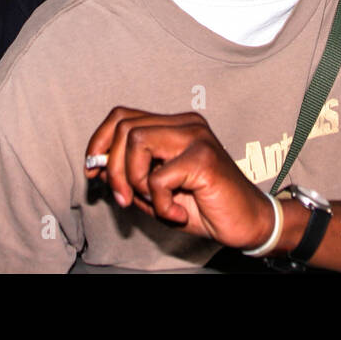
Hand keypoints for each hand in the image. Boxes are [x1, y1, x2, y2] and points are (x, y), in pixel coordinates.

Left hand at [85, 106, 275, 250]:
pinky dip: (160, 203)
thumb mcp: (156, 192)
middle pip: (124, 127)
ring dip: (135, 181)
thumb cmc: (203, 207)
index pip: (123, 116)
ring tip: (156, 203)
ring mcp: (196, 137)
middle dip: (114, 168)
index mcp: (174, 126)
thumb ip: (130, 175)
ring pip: (136, 141)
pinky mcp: (203, 158)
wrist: (247, 224)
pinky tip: (177, 213)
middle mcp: (186, 124)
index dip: (100, 141)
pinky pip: (158, 177)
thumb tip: (99, 164)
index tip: (93, 170)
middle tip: (123, 199)